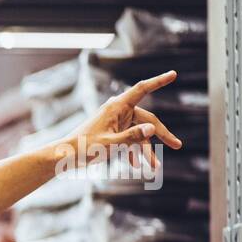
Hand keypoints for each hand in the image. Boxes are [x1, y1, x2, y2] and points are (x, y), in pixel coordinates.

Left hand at [60, 70, 183, 174]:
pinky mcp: (112, 132)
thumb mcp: (110, 145)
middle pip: (146, 120)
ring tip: (155, 168)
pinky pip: (128, 140)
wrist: (64, 156)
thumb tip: (152, 129)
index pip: (142, 89)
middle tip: (177, 145)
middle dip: (161, 135)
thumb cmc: (84, 148)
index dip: (159, 81)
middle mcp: (118, 111)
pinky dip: (133, 152)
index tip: (173, 74)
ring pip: (138, 134)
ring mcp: (115, 122)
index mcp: (117, 107)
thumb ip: (132, 137)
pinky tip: (138, 166)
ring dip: (146, 151)